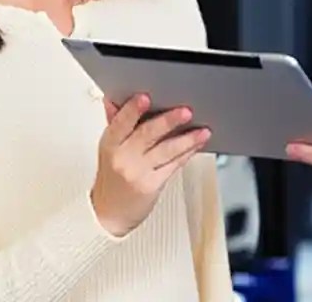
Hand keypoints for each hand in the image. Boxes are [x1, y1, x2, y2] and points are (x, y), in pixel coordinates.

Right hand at [90, 93, 209, 237]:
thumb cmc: (112, 178)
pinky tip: (197, 144)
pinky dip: (187, 153)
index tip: (144, 97)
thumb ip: (116, 123)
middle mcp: (123, 158)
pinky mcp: (152, 185)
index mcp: (110, 143)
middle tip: (185, 111)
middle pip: (146, 135)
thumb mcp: (109, 148)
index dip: (132, 110)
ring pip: (165, 151)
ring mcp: (138, 173)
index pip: (120, 123)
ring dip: (186, 139)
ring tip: (202, 130)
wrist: (109, 214)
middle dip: (168, 121)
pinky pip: (173, 165)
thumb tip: (114, 99)